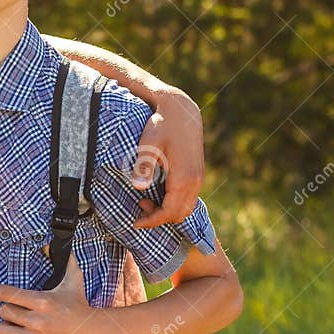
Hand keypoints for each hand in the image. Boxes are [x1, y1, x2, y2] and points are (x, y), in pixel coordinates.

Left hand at [0, 250, 110, 333]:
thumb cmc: (79, 306)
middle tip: (11, 311)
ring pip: (2, 331)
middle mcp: (38, 321)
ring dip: (1, 327)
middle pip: (4, 312)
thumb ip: (64, 260)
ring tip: (7, 325)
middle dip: (5, 310)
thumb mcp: (73, 281)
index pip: (9, 294)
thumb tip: (49, 245)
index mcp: (43, 301)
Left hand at [133, 90, 203, 227]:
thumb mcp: (148, 145)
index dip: (152, 221)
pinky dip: (173, 203)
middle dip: (159, 218)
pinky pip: (188, 198)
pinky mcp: (196, 173)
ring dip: (166, 211)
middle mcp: (195, 181)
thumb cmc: (161, 126)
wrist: (181, 111)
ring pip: (186, 208)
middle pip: (179, 214)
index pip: (170, 212)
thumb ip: (143, 167)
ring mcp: (198, 178)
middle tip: (138, 208)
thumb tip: (138, 188)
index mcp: (184, 178)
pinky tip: (157, 193)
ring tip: (144, 201)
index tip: (135, 222)